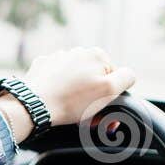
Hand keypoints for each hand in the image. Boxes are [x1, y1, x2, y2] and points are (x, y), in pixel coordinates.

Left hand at [0, 47, 136, 140]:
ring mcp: (59, 57)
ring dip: (76, 92)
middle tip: (86, 113)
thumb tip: (129, 74)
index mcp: (97, 55)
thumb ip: (126, 78)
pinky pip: (56, 79)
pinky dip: (58, 88)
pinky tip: (55, 100)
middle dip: (92, 95)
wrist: (35, 104)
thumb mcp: (109, 91)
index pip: (113, 77)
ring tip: (69, 107)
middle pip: (93, 77)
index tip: (100, 108)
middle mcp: (78, 51)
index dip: (109, 95)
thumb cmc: (73, 101)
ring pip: (75, 78)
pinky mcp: (43, 66)